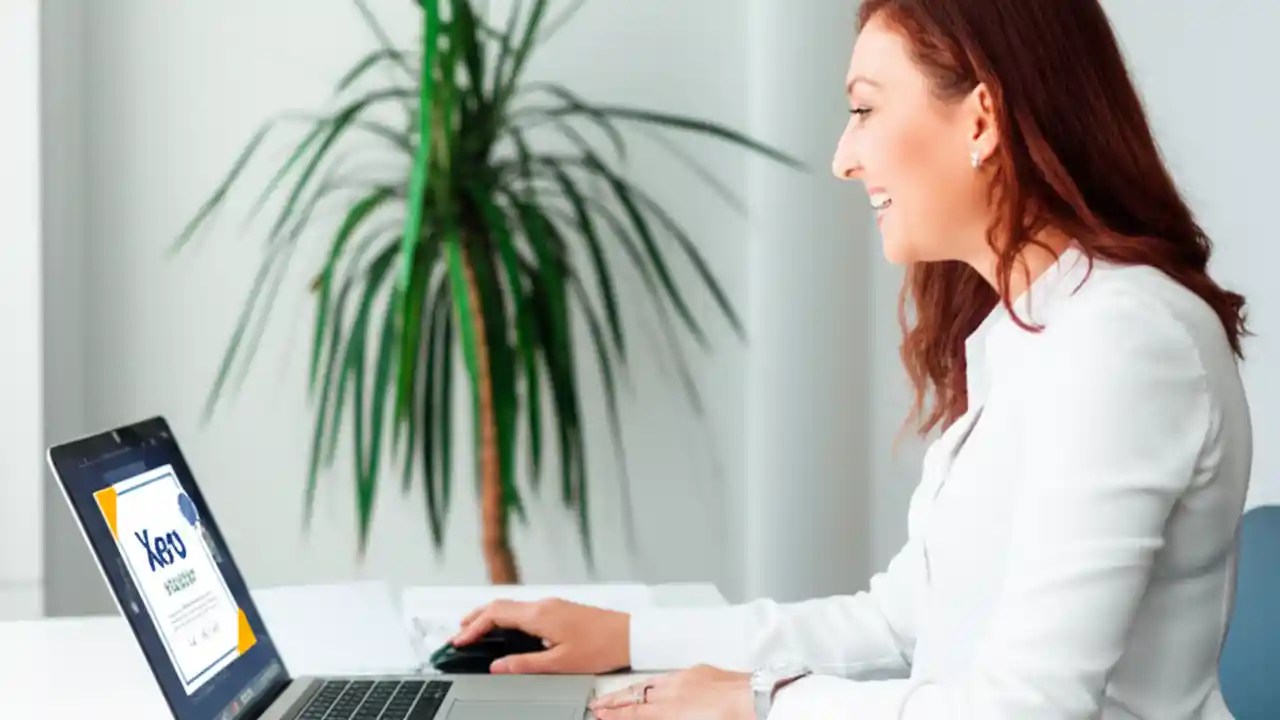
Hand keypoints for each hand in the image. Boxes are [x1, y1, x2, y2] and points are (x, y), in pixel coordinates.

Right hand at [451, 598, 629, 673]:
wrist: (630, 635)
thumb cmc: (601, 647)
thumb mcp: (559, 663)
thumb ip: (525, 664)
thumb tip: (498, 666)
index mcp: (539, 615)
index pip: (495, 614)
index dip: (473, 626)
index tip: (459, 639)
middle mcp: (543, 604)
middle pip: (500, 605)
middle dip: (476, 617)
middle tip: (460, 632)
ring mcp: (552, 605)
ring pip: (512, 606)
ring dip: (491, 616)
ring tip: (476, 630)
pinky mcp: (559, 609)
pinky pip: (524, 609)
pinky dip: (507, 617)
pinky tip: (506, 629)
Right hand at [589, 665, 752, 719]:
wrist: (756, 700)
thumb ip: (663, 717)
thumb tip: (650, 713)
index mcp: (670, 711)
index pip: (634, 713)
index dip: (614, 715)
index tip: (599, 716)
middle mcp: (673, 692)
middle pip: (635, 696)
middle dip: (613, 701)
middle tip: (597, 705)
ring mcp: (685, 678)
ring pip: (650, 683)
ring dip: (631, 691)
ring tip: (617, 695)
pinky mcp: (699, 670)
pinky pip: (669, 676)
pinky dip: (655, 682)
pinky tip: (654, 686)